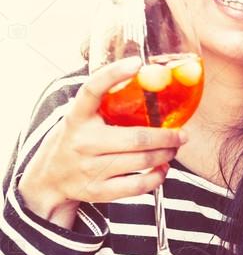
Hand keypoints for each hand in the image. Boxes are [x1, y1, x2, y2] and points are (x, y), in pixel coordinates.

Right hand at [18, 57, 185, 227]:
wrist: (49, 179)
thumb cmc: (76, 141)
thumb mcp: (81, 118)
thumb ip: (105, 104)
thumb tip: (146, 78)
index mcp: (77, 117)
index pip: (91, 89)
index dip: (113, 74)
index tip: (136, 63)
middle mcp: (83, 142)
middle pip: (135, 138)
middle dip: (166, 136)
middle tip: (181, 134)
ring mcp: (90, 168)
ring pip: (141, 161)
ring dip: (165, 155)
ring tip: (173, 149)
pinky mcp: (98, 191)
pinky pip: (137, 186)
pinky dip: (157, 178)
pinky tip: (162, 169)